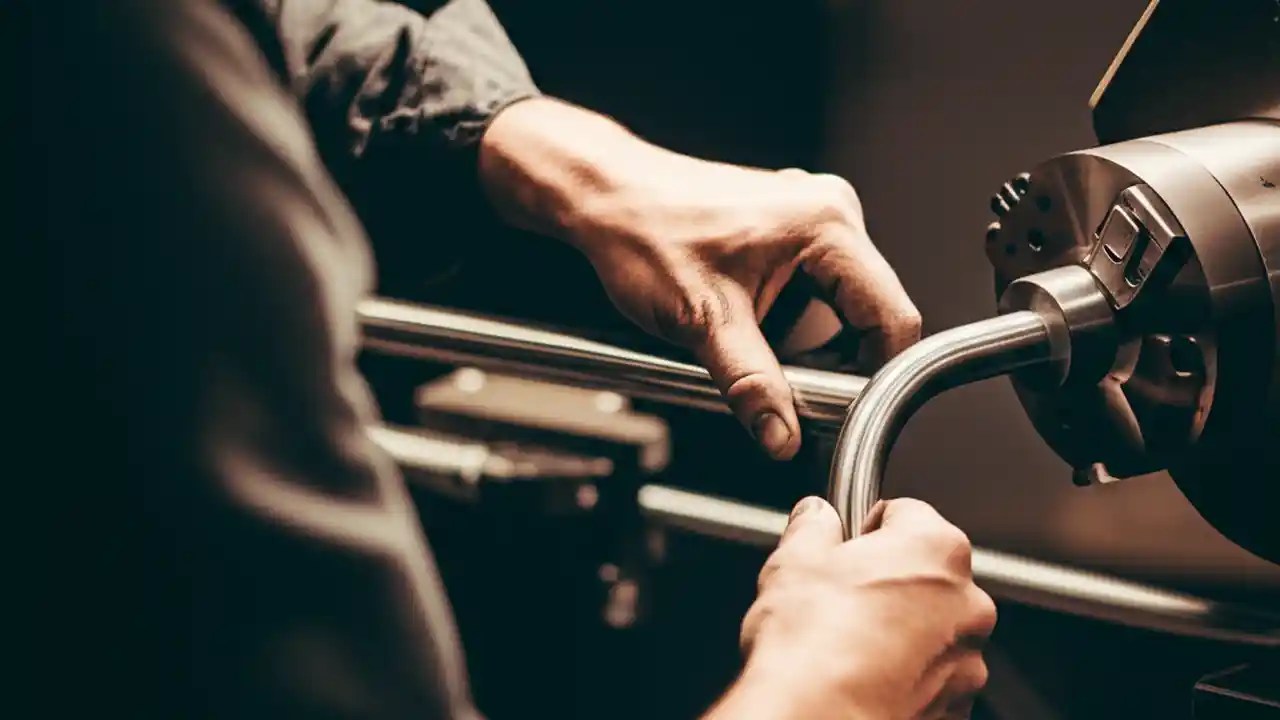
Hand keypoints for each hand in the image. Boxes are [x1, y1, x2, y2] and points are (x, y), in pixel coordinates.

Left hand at [479, 99, 920, 459]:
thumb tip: (783, 436)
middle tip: (784, 389)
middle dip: (833, 361)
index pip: (891, 317)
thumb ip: (752, 384)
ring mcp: (811, 218)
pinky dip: (788, 322)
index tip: (845, 409)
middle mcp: (831, 213)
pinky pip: (813, 291)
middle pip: (868, 315)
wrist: (605, 198)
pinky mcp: (789, 230)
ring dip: (806, 343)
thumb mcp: (704, 322)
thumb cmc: (646, 235)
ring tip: (748, 348)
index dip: (877, 374)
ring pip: (840, 308)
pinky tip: (747, 327)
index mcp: (827, 226)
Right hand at [719, 497, 995, 719]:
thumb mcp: (795, 560)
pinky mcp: (956, 706)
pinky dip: (906, 675)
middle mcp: (966, 601)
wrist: (820, 719)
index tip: (844, 547)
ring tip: (847, 644)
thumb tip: (815, 515)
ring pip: (932, 628)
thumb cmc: (813, 643)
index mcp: (935, 548)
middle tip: (841, 598)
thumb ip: (812, 525)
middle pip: (926, 573)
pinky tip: (865, 676)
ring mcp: (967, 658)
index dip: (866, 528)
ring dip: (901, 631)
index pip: (905, 513)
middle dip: (889, 581)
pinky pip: (932, 677)